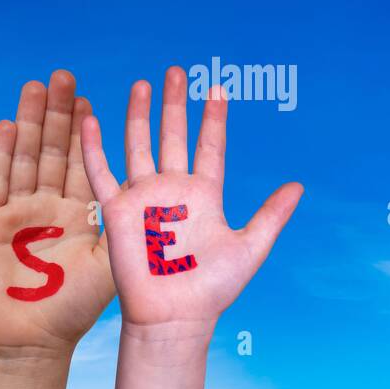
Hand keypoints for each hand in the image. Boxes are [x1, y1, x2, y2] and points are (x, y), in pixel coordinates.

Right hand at [0, 71, 113, 353]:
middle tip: (64, 75)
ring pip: (25, 156)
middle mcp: (49, 209)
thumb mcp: (116, 262)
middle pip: (53, 150)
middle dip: (57, 113)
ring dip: (30, 121)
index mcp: (81, 216)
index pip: (86, 162)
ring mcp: (17, 213)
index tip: (92, 95)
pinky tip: (7, 123)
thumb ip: (134, 225)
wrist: (28, 338)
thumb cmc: (75, 309)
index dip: (87, 129)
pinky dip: (0, 151)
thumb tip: (173, 196)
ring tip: (36, 85)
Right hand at [81, 67, 302, 331]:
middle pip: (173, 136)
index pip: (209, 146)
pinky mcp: (116, 211)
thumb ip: (271, 215)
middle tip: (175, 72)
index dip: (213, 118)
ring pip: (138, 145)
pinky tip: (91, 120)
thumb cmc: (210, 289)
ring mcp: (143, 198)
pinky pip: (101, 173)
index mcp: (204, 195)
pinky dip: (93, 147)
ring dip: (139, 115)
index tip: (217, 88)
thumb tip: (298, 185)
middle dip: (174, 104)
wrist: (173, 316)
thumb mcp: (251, 247)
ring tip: (142, 85)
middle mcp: (172, 190)